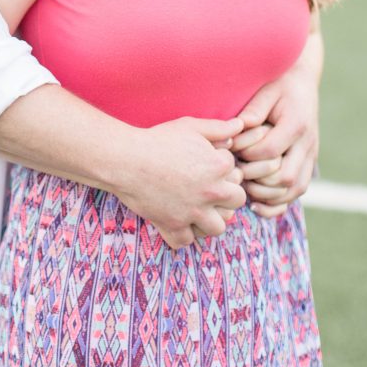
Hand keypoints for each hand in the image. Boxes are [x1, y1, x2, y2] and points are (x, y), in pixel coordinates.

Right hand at [116, 116, 247, 248]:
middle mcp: (211, 192)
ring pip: (218, 227)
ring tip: (198, 208)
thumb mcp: (190, 126)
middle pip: (237, 201)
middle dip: (227, 194)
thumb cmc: (158, 139)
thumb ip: (218, 128)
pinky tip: (177, 221)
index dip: (221, 163)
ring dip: (211, 219)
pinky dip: (182, 235)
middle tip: (209, 186)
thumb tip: (240, 125)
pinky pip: (186, 241)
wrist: (127, 160)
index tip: (204, 160)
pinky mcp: (173, 226)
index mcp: (218, 167)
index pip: (235, 169)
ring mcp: (193, 212)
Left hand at [231, 66, 319, 218]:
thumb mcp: (267, 90)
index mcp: (296, 124)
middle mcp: (307, 144)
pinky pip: (297, 192)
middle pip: (285, 177)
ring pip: (294, 189)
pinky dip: (278, 203)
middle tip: (236, 173)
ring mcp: (310, 156)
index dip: (247, 155)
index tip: (232, 149)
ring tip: (244, 190)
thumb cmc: (280, 84)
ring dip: (268, 196)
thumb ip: (254, 109)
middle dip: (257, 180)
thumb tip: (239, 126)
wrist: (302, 82)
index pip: (270, 151)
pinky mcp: (308, 163)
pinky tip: (257, 204)